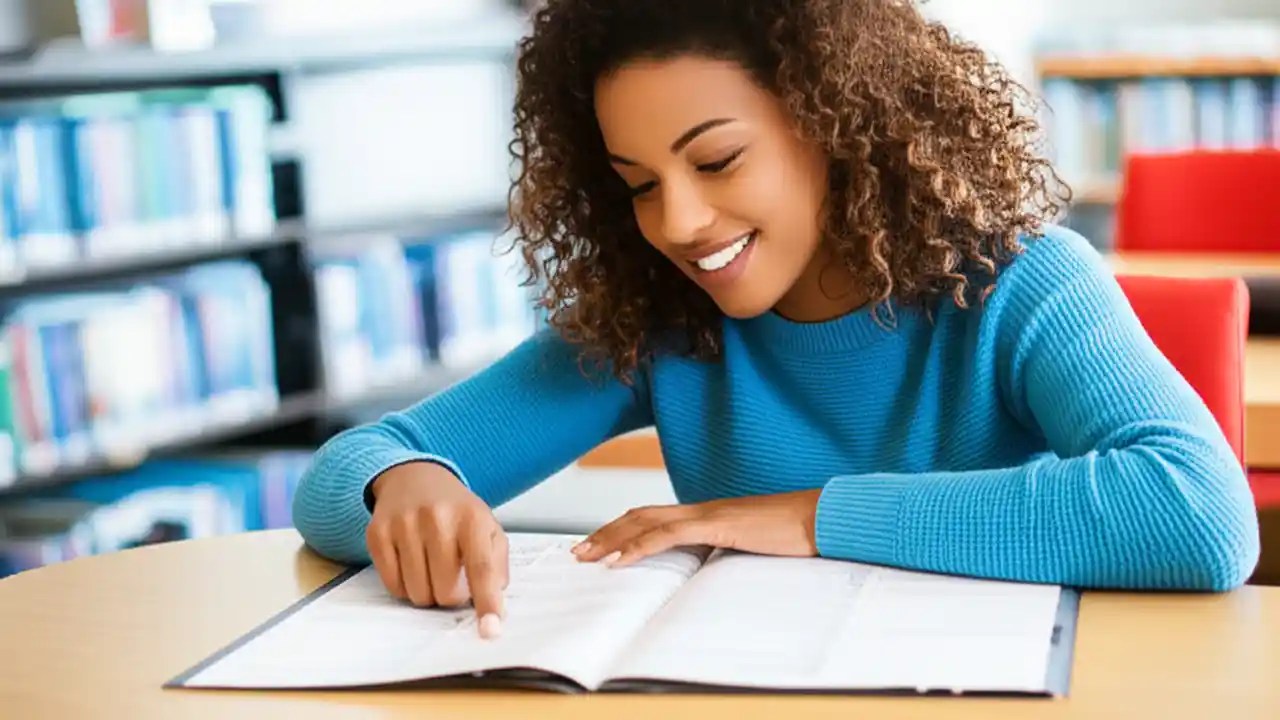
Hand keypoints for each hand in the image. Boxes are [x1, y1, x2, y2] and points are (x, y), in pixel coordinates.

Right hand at [366, 462, 508, 637]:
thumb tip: (495, 603)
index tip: (491, 629)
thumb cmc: (456, 511)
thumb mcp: (487, 527)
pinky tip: (411, 565)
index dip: (487, 602)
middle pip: (446, 590)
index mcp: (471, 518)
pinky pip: (393, 586)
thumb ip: (496, 563)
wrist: (416, 479)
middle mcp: (437, 518)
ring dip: (428, 593)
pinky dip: (405, 586)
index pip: (481, 568)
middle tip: (452, 578)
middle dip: (451, 596)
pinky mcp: (378, 533)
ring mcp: (404, 524)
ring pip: (418, 593)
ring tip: (432, 569)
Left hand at [571, 489, 822, 566]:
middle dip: (606, 533)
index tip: (599, 546)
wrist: (821, 518)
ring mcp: (708, 513)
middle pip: (640, 515)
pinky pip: (670, 534)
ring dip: (613, 539)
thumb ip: (727, 551)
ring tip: (588, 556)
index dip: (623, 529)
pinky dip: (640, 546)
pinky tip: (622, 561)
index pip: (654, 516)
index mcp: (708, 513)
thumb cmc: (794, 534)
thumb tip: (710, 567)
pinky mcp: (718, 524)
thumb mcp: (752, 546)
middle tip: (579, 552)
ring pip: (646, 521)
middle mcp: (702, 508)